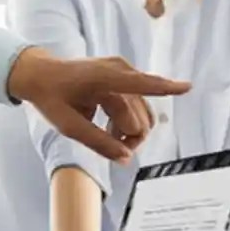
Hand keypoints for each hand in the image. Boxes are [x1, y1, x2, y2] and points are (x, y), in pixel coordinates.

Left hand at [8, 48, 189, 162]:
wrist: (40, 74)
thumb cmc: (51, 97)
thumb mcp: (68, 126)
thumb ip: (98, 142)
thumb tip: (126, 159)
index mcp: (103, 79)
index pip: (140, 85)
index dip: (165, 88)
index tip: (188, 87)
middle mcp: (119, 71)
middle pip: (142, 116)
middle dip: (131, 137)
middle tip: (110, 147)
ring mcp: (123, 72)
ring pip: (143, 113)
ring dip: (130, 130)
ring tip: (106, 135)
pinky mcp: (124, 76)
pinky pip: (138, 104)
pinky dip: (127, 120)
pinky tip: (108, 126)